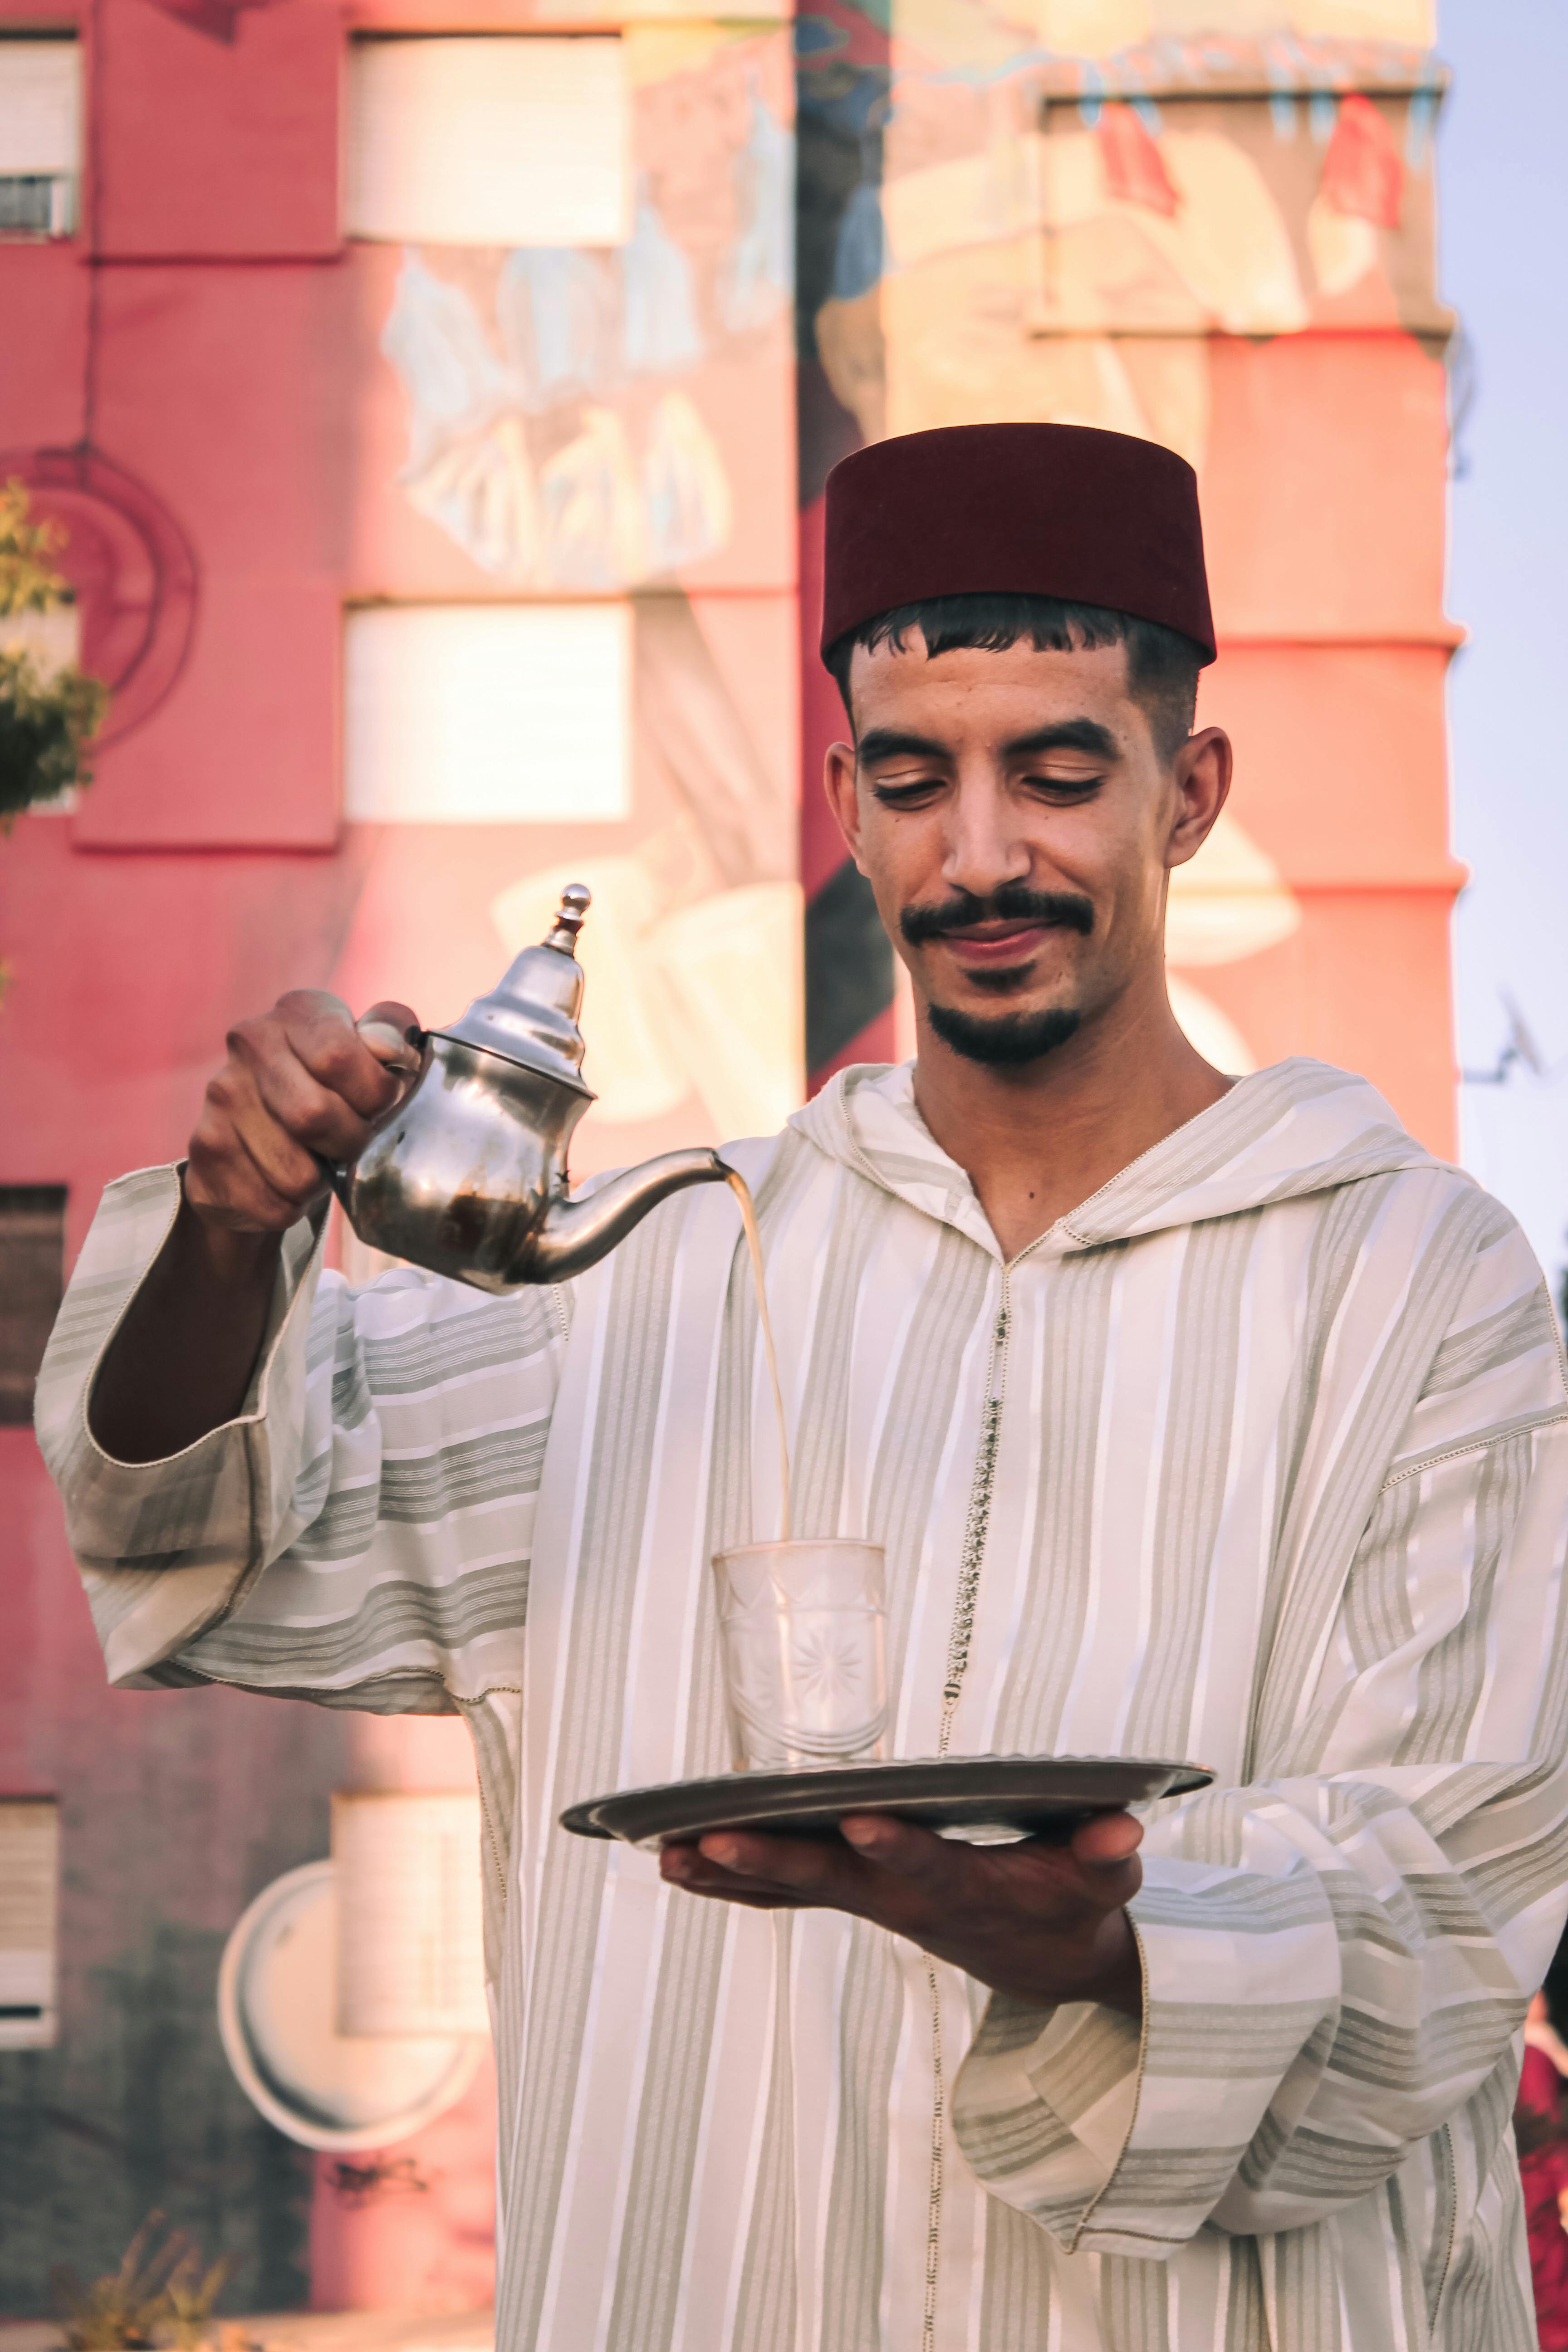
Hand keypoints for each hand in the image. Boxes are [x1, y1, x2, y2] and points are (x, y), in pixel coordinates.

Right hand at [185, 991, 422, 1235]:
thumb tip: (387, 1047)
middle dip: (348, 1142)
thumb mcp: (370, 1056)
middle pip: (313, 1116)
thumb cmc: (333, 1093)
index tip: (376, 1103)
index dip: (373, 1095)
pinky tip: (282, 1182)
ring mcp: (221, 1096)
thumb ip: (391, 1035)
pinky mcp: (206, 1149)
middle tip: (350, 1141)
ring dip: (319, 1181)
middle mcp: (249, 1044)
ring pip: (294, 1172)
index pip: (339, 1058)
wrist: (263, 1136)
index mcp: (296, 1012)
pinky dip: (290, 1207)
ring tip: (314, 1161)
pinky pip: (271, 1204)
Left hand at [659, 1809, 1144, 2016]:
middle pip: (829, 1883)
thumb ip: (1107, 1853)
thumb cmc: (1074, 1903)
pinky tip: (676, 1865)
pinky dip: (730, 1882)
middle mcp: (905, 1901)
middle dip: (766, 1862)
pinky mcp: (857, 1898)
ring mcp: (874, 1904)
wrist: (1048, 1960)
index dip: (894, 1847)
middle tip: (705, 1843)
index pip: (925, 1866)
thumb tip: (1124, 1827)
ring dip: (727, 1877)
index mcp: (964, 1888)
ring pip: (791, 1892)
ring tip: (662, 1855)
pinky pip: (783, 1895)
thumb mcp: (1106, 1881)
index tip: (858, 1821)